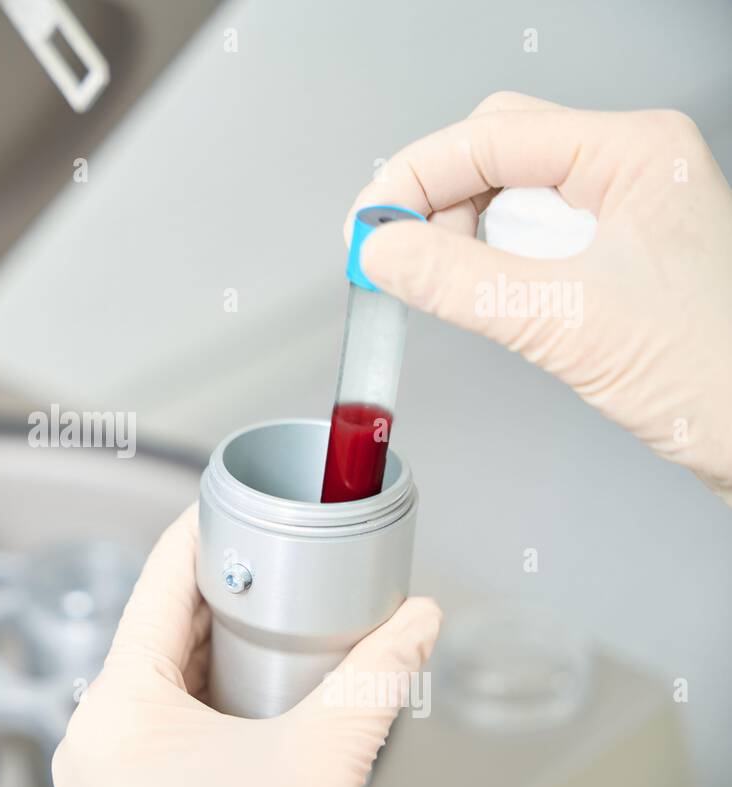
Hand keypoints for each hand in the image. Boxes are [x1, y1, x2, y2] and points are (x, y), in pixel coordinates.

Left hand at [51, 505, 441, 786]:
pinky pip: (173, 718)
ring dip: (224, 643)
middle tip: (280, 560)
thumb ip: (374, 684)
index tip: (236, 500)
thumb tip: (415, 623)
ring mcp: (114, 773)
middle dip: (227, 593)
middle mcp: (100, 738)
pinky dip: (218, 690)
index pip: (155, 586)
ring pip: (169, 675)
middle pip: (163, 628)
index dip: (202, 534)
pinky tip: (263, 683)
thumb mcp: (318, 767)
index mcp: (114, 712)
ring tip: (278, 612)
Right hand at [347, 92, 731, 504]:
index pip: (490, 137)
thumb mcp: (564, 320)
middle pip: (494, 151)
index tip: (365, 230)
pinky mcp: (612, 254)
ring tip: (438, 282)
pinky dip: (487, 261)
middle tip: (390, 254)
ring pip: (506, 193)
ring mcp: (622, 209)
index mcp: (633, 153)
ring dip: (459, 233)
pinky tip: (477, 293)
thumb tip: (383, 252)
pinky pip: (528, 236)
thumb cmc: (717, 375)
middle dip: (434, 200)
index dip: (414, 180)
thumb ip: (459, 281)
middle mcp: (629, 167)